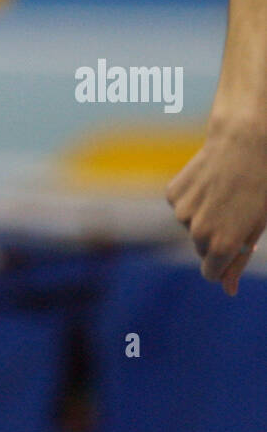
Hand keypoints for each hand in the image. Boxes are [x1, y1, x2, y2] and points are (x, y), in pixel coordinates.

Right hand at [165, 122, 266, 294]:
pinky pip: (182, 207)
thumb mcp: (256, 227)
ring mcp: (182, 212)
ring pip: (191, 227)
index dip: (223, 264)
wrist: (244, 141)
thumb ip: (239, 261)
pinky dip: (193, 200)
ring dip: (204, 217)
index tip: (232, 250)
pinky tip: (209, 182)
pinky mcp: (173, 193)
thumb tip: (228, 290)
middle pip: (202, 250)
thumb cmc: (260, 186)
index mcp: (222, 246)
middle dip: (216, 238)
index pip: (212, 273)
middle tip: (237, 212)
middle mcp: (198, 232)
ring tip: (225, 193)